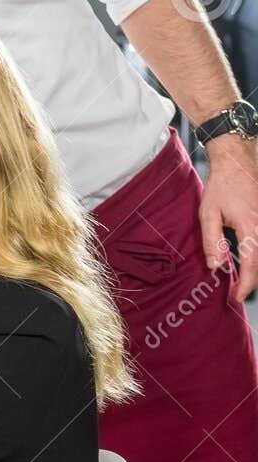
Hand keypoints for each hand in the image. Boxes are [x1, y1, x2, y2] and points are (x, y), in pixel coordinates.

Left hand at [200, 137, 257, 297]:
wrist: (237, 165)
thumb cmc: (221, 187)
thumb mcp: (208, 213)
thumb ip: (211, 241)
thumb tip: (215, 266)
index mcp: (250, 227)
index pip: (251, 263)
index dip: (245, 283)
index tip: (237, 296)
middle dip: (250, 281)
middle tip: (236, 293)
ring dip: (254, 271)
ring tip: (240, 283)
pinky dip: (256, 258)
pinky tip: (247, 266)